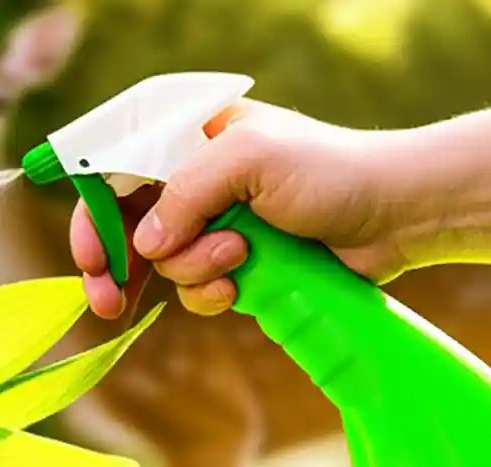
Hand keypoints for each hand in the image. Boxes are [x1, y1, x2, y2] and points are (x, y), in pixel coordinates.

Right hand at [70, 99, 405, 317]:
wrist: (397, 215)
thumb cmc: (331, 170)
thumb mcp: (249, 159)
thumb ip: (186, 193)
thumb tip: (143, 244)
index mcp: (188, 139)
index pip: (113, 173)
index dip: (94, 217)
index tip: (93, 259)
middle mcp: (194, 181)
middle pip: (126, 227)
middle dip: (118, 265)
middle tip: (108, 303)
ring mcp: (214, 226)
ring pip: (164, 265)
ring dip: (194, 270)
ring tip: (241, 256)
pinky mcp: (236, 265)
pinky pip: (197, 291)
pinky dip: (214, 293)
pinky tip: (245, 284)